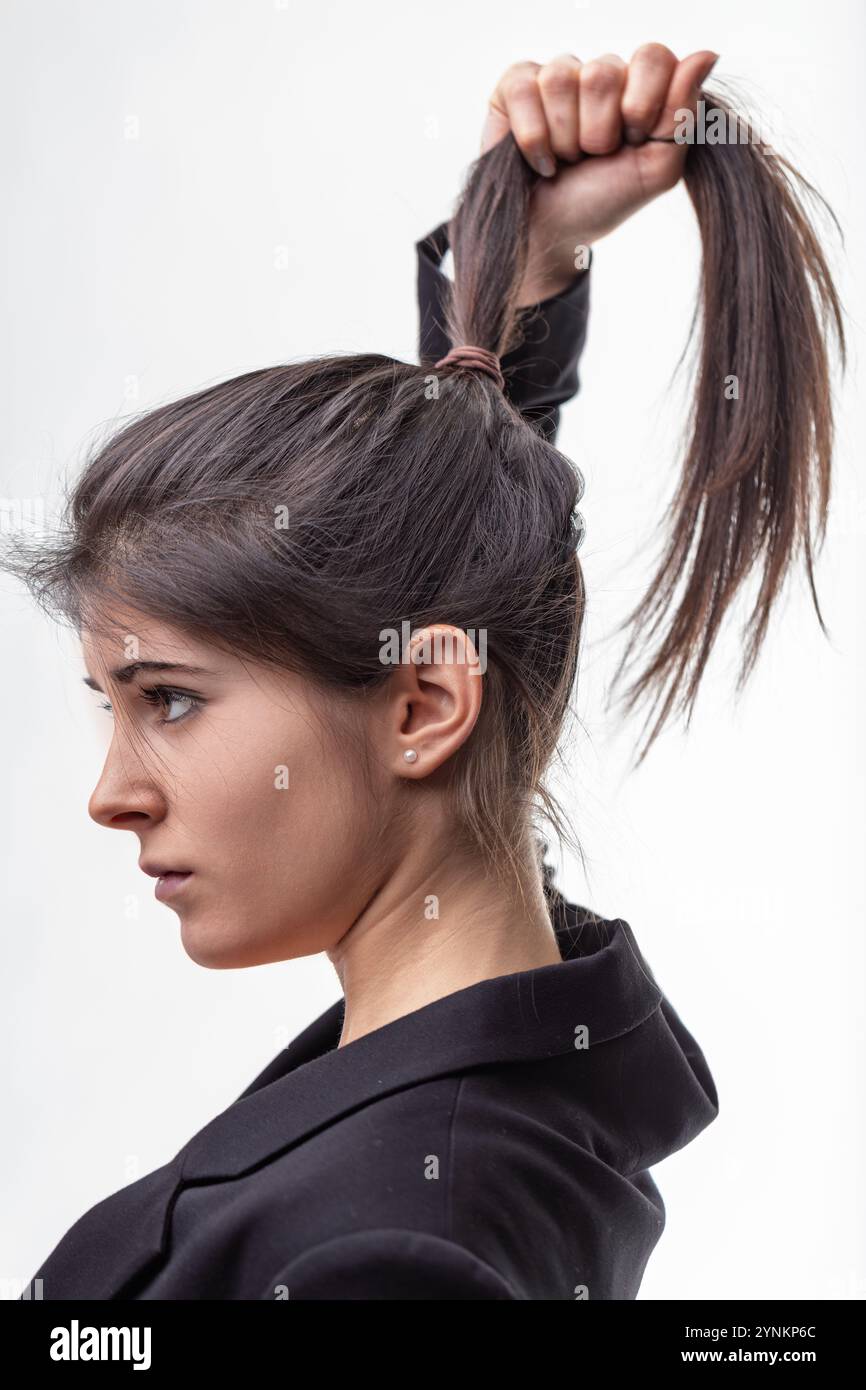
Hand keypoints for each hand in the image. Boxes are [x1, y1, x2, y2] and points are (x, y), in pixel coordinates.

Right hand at [481, 46, 718, 302]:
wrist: (551, 236)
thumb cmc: (603, 202)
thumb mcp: (656, 169)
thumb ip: (683, 114)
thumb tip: (707, 54)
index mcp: (639, 86)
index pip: (652, 57)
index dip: (641, 107)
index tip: (634, 142)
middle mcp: (601, 73)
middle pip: (604, 72)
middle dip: (599, 132)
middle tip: (594, 158)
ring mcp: (557, 75)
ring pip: (562, 79)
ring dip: (564, 138)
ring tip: (566, 161)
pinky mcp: (516, 86)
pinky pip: (524, 89)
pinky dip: (533, 137)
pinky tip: (540, 160)